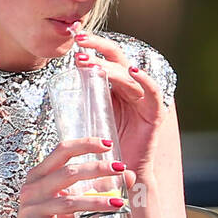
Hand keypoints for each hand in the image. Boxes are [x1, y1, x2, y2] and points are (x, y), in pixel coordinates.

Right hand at [0, 137, 136, 217]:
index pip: (61, 151)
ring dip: (97, 202)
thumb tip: (129, 175)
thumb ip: (93, 189)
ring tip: (119, 204)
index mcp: (38, 176)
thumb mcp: (68, 204)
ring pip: (70, 203)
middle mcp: (32, 189)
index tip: (107, 144)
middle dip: (97, 169)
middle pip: (68, 173)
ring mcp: (31, 210)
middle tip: (120, 169)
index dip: (85, 145)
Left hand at [71, 25, 166, 177]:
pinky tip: (132, 71)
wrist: (120, 178)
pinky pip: (153, 92)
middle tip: (80, 41)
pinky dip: (145, 80)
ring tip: (91, 63)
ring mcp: (143, 101)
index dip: (91, 48)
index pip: (105, 60)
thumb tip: (63, 82)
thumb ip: (83, 103)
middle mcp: (130, 91)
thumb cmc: (102, 152)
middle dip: (99, 48)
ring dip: (111, 66)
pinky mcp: (154, 114)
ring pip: (130, 74)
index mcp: (114, 90)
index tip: (73, 39)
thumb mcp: (88, 122)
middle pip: (118, 59)